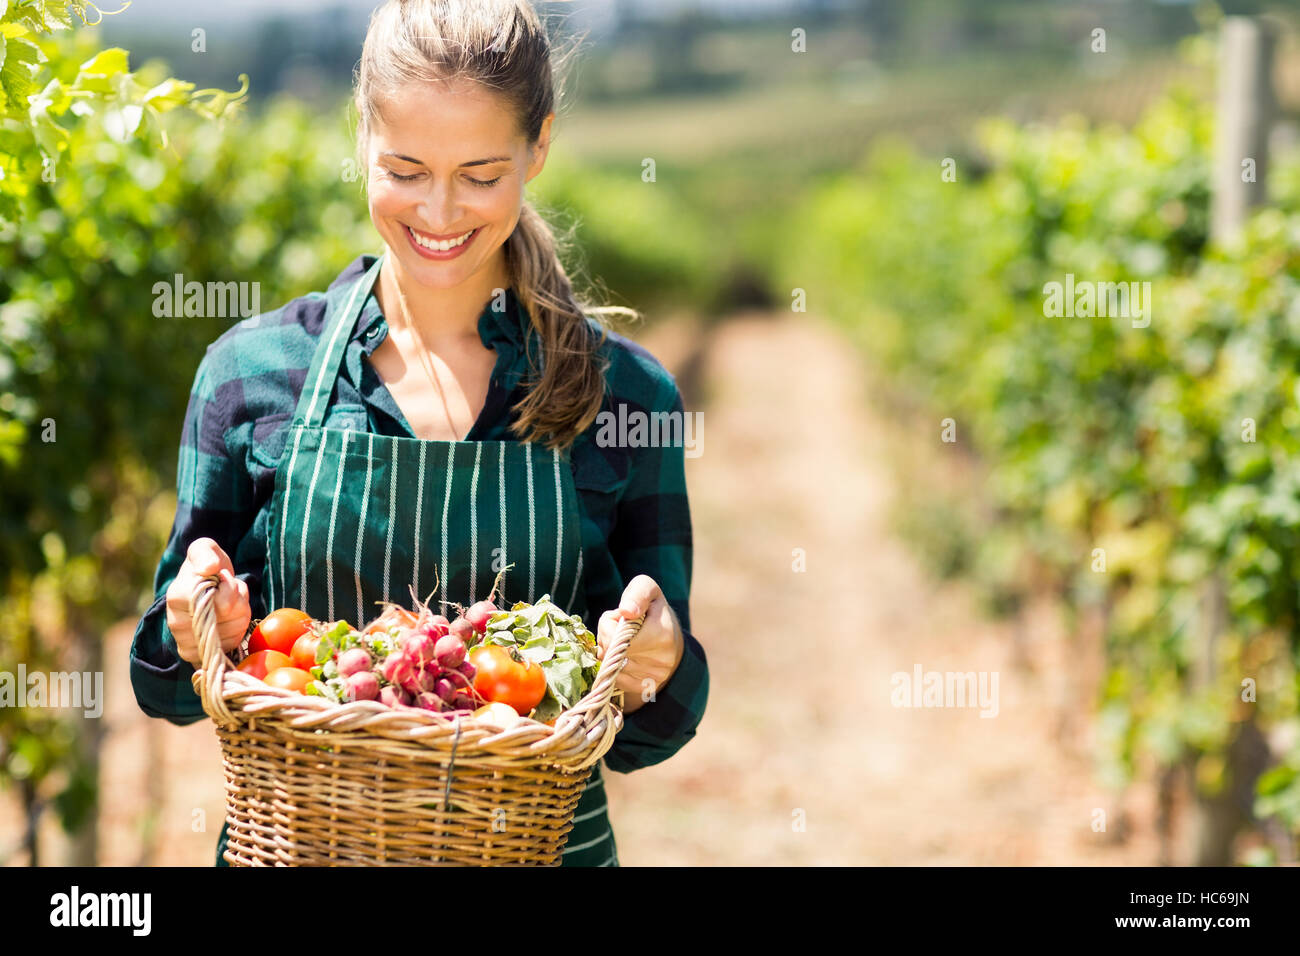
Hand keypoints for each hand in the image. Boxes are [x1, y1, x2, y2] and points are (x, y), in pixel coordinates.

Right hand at [165, 537, 250, 667]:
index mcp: (177, 596)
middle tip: (228, 591)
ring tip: (228, 605)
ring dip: (239, 616)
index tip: (224, 578)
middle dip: (237, 601)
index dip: (228, 587)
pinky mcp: (199, 656)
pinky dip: (236, 633)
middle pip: (227, 616)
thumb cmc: (205, 568)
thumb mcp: (204, 550)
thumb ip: (205, 553)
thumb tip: (210, 567)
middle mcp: (176, 623)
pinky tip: (227, 622)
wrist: (202, 591)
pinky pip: (229, 646)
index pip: (214, 599)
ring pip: (232, 632)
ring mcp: (186, 643)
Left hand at [596, 574, 684, 713]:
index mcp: (663, 634)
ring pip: (611, 667)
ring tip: (622, 643)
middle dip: (607, 639)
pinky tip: (623, 658)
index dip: (609, 625)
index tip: (618, 617)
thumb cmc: (653, 610)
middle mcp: (662, 660)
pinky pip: (615, 680)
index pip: (616, 636)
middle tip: (618, 630)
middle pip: (611, 652)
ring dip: (609, 653)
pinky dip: (613, 668)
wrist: (672, 641)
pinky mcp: (646, 689)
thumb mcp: (647, 590)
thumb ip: (637, 594)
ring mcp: (654, 678)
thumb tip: (626, 612)